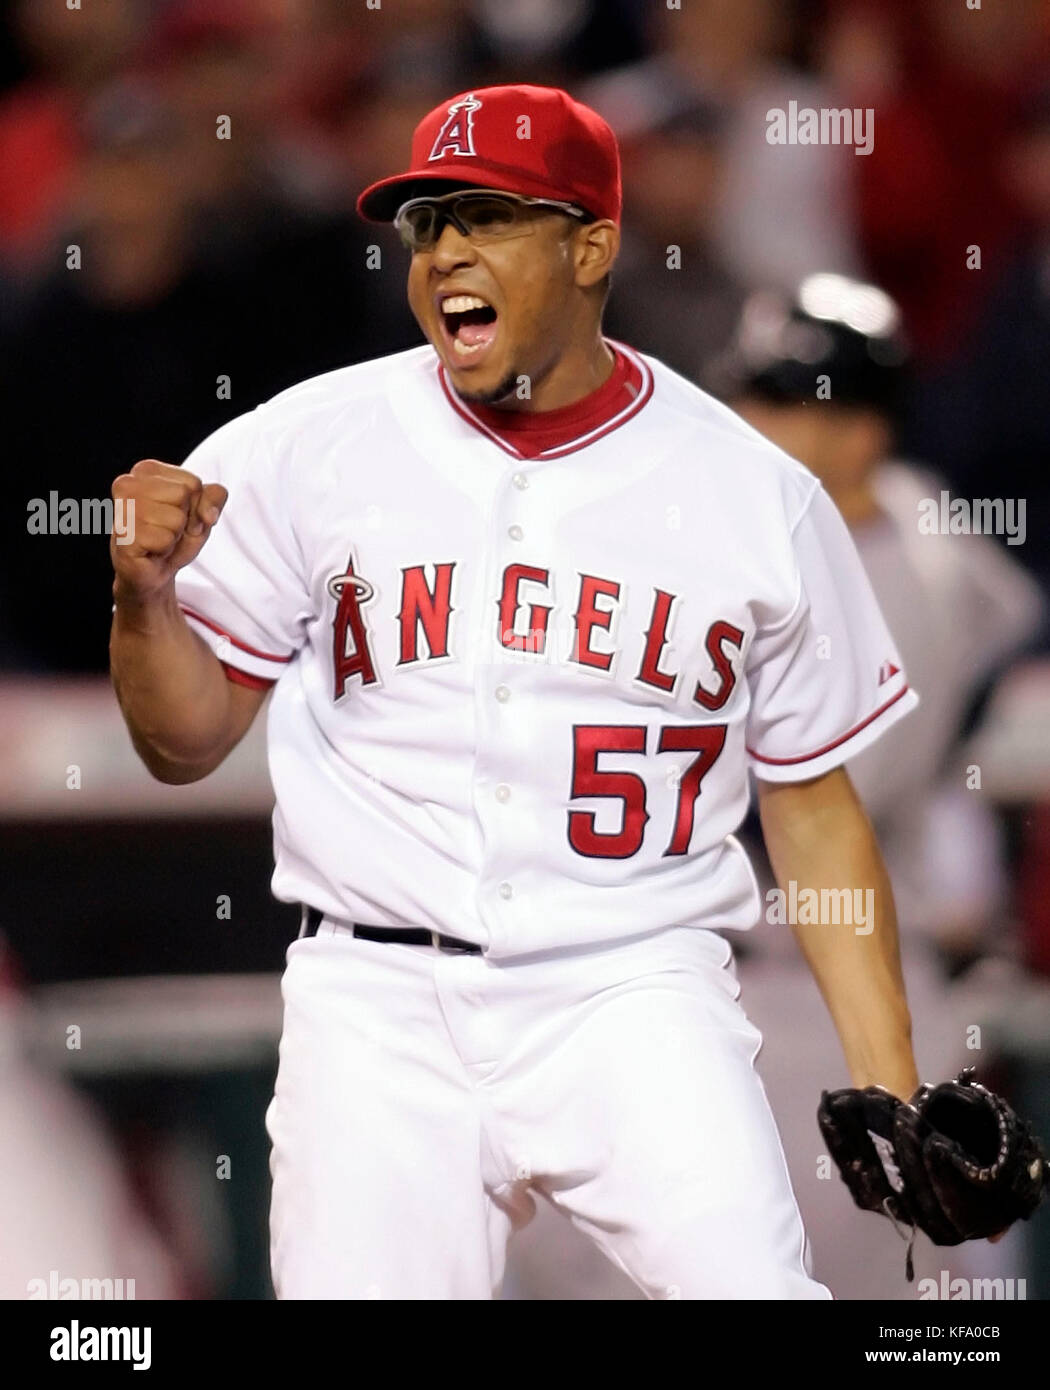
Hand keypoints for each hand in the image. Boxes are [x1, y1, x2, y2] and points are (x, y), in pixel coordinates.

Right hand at [111, 459, 226, 601]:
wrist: (154, 570)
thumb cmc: (174, 534)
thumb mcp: (203, 510)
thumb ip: (215, 497)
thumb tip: (207, 513)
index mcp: (146, 470)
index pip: (192, 483)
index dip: (195, 505)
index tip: (178, 515)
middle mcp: (127, 484)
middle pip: (183, 496)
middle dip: (185, 519)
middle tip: (168, 530)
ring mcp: (122, 509)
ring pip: (175, 519)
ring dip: (173, 535)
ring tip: (158, 539)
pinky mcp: (122, 534)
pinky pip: (164, 540)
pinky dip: (164, 549)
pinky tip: (150, 549)